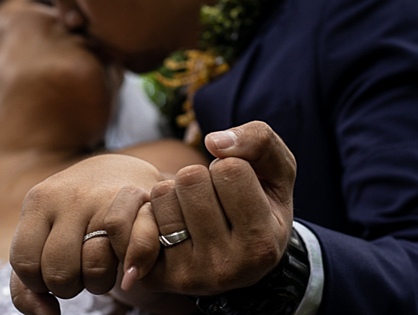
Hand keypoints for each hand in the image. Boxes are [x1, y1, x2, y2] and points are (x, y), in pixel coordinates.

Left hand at [9, 154, 161, 314]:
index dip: (37, 282)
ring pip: (96, 264)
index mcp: (39, 201)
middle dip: (68, 286)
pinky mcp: (143, 203)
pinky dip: (134, 268)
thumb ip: (26, 284)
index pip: (25, 263)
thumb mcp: (40, 237)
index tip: (49, 274)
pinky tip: (129, 272)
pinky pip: (137, 247)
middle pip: (60, 270)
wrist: (116, 171)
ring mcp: (109, 198)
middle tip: (76, 273)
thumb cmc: (72, 218)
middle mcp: (72, 196)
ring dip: (99, 282)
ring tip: (100, 268)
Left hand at [109, 121, 296, 295]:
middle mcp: (226, 268)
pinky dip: (154, 207)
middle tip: (214, 197)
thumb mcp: (277, 171)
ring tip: (195, 211)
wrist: (237, 259)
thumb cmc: (260, 204)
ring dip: (176, 191)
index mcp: (261, 245)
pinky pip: (140, 216)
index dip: (232, 165)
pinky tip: (174, 223)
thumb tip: (213, 141)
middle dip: (201, 176)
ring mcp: (188, 276)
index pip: (230, 170)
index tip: (240, 187)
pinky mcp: (157, 276)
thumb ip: (259, 141)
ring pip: (163, 194)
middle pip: (190, 179)